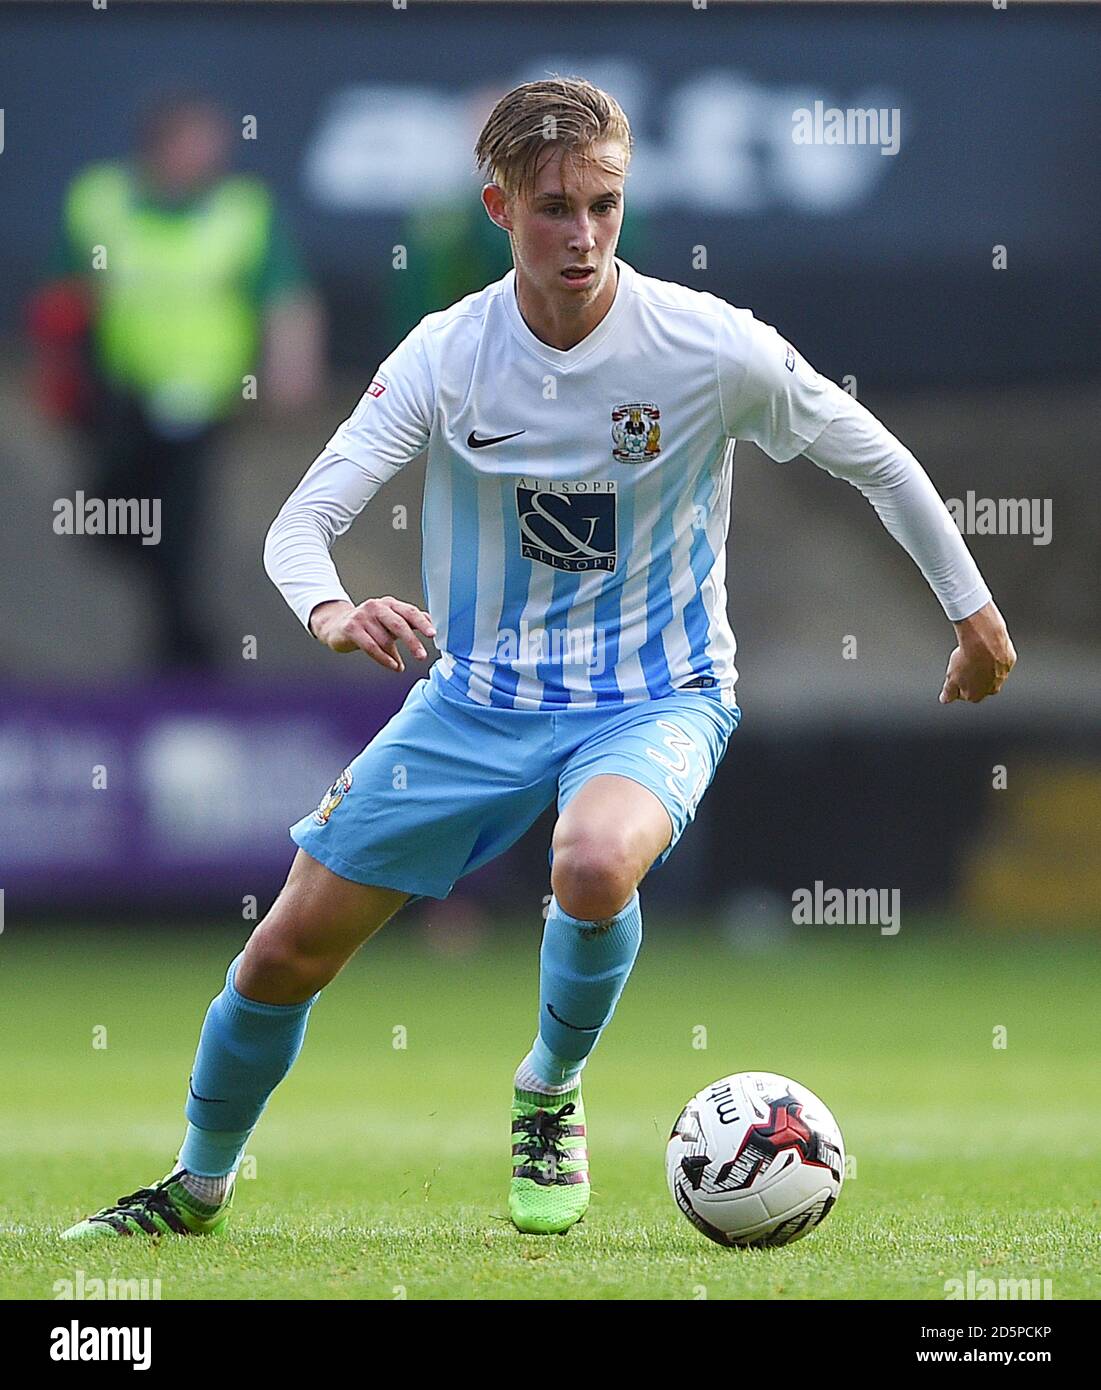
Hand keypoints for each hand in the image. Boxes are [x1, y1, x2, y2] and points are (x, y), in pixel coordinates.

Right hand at [309, 597, 435, 670]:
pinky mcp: (351, 628)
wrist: (336, 625)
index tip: (433, 635)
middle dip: (412, 642)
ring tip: (399, 665)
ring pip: (384, 640)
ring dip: (394, 656)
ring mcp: (363, 616)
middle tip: (422, 656)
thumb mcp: (390, 621)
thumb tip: (432, 623)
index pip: (409, 612)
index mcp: (390, 603)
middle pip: (399, 624)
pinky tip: (393, 666)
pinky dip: (384, 659)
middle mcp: (377, 606)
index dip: (422, 623)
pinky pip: (372, 647)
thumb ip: (409, 622)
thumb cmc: (369, 625)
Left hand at [940, 600, 1015, 703]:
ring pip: (991, 672)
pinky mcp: (1010, 661)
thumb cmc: (968, 658)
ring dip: (984, 666)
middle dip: (972, 675)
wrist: (984, 640)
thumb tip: (945, 699)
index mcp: (975, 695)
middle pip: (979, 684)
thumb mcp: (950, 678)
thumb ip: (948, 692)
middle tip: (965, 663)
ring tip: (975, 654)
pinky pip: (1001, 660)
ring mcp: (1003, 675)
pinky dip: (994, 655)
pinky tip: (986, 648)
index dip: (958, 683)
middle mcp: (992, 688)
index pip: (965, 694)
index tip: (956, 674)